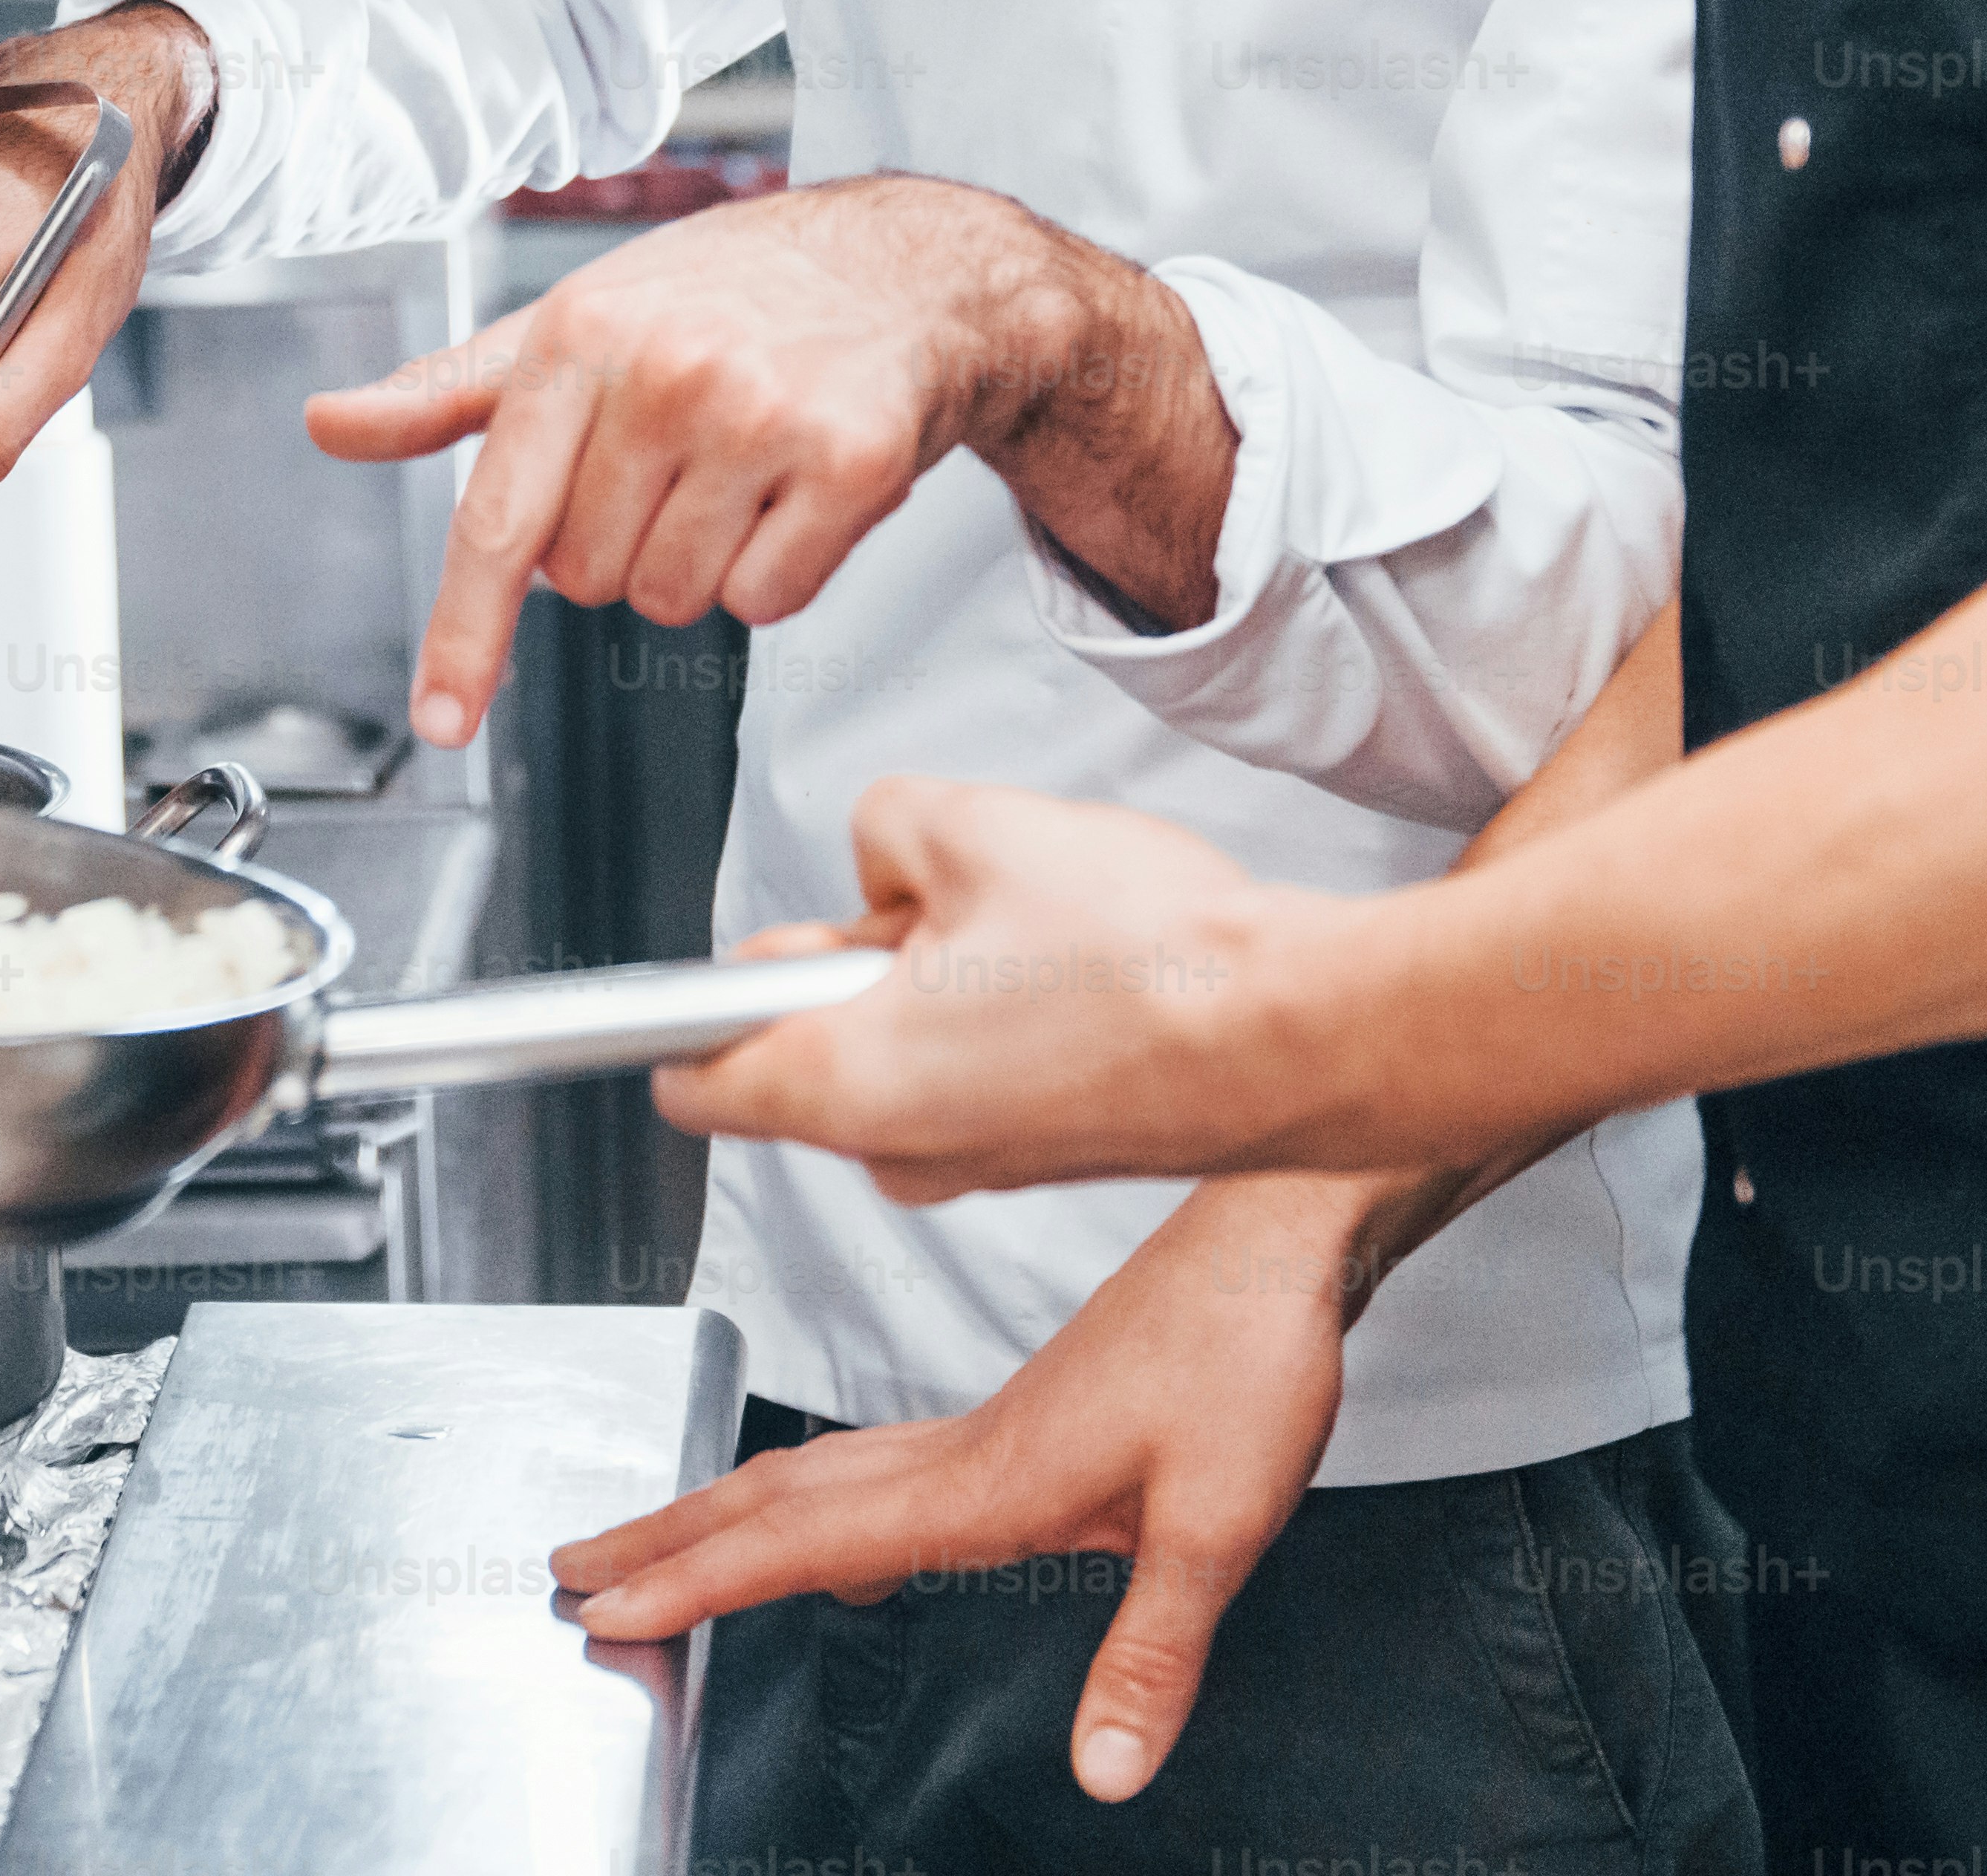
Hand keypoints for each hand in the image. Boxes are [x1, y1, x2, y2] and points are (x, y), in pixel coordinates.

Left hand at [313, 176, 1168, 752]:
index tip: (442, 721)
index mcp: (575, 335)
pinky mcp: (850, 460)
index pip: (496, 519)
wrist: (904, 267)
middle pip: (586, 579)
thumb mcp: (572, 321)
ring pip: (673, 600)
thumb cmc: (723, 296)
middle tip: (670, 465)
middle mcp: (664, 371)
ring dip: (697, 561)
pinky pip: (767, 601)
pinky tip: (795, 490)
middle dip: (618, 546)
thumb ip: (446, 393)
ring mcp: (761, 414)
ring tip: (736, 469)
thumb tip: (329, 425)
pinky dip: (776, 570)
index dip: (464, 633)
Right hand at [553, 1170, 1368, 1803]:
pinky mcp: (1014, 1419)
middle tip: (574, 1570)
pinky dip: (803, 1498)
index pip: (807, 1539)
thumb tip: (1104, 1771)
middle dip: (666, 1537)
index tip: (612, 1610)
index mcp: (987, 1480)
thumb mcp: (1223, 1526)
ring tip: (657, 1544)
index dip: (700, 1580)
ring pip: (814, 1471)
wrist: (1274, 1243)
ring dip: (722, 1511)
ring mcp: (981, 1427)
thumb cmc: (1249, 1355)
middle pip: (776, 1494)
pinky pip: (868, 1465)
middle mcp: (963, 1449)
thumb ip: (1151, 1656)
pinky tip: (825, 1530)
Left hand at [662, 779, 1331, 1198]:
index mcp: (846, 1086)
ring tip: (1031, 921)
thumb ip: (881, 826)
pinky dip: (1002, 1005)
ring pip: (899, 1043)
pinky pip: (975, 1064)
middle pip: (804, 1040)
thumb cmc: (1152, 958)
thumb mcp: (969, 823)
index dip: (685, 1003)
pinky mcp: (1045, 1151)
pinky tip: (1076, 961)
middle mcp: (900, 1151)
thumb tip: (884, 856)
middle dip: (850, 951)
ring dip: (936, 970)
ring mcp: (978, 1164)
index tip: (697, 963)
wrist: (1301, 1034)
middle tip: (932, 891)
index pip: (692, 1077)